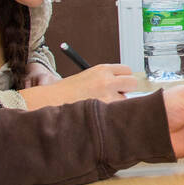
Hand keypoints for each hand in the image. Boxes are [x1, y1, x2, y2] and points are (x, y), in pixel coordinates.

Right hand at [20, 64, 138, 108]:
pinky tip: (100, 114)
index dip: (124, 78)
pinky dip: (111, 114)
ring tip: (101, 107)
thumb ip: (105, 79)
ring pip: (125, 100)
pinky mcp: (105, 109)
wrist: (51, 100)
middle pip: (132, 83)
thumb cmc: (66, 91)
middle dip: (127, 90)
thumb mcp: (86, 77)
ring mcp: (107, 96)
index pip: (127, 70)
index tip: (121, 84)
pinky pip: (117, 112)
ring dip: (118, 104)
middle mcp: (107, 80)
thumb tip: (122, 87)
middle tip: (117, 96)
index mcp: (102, 69)